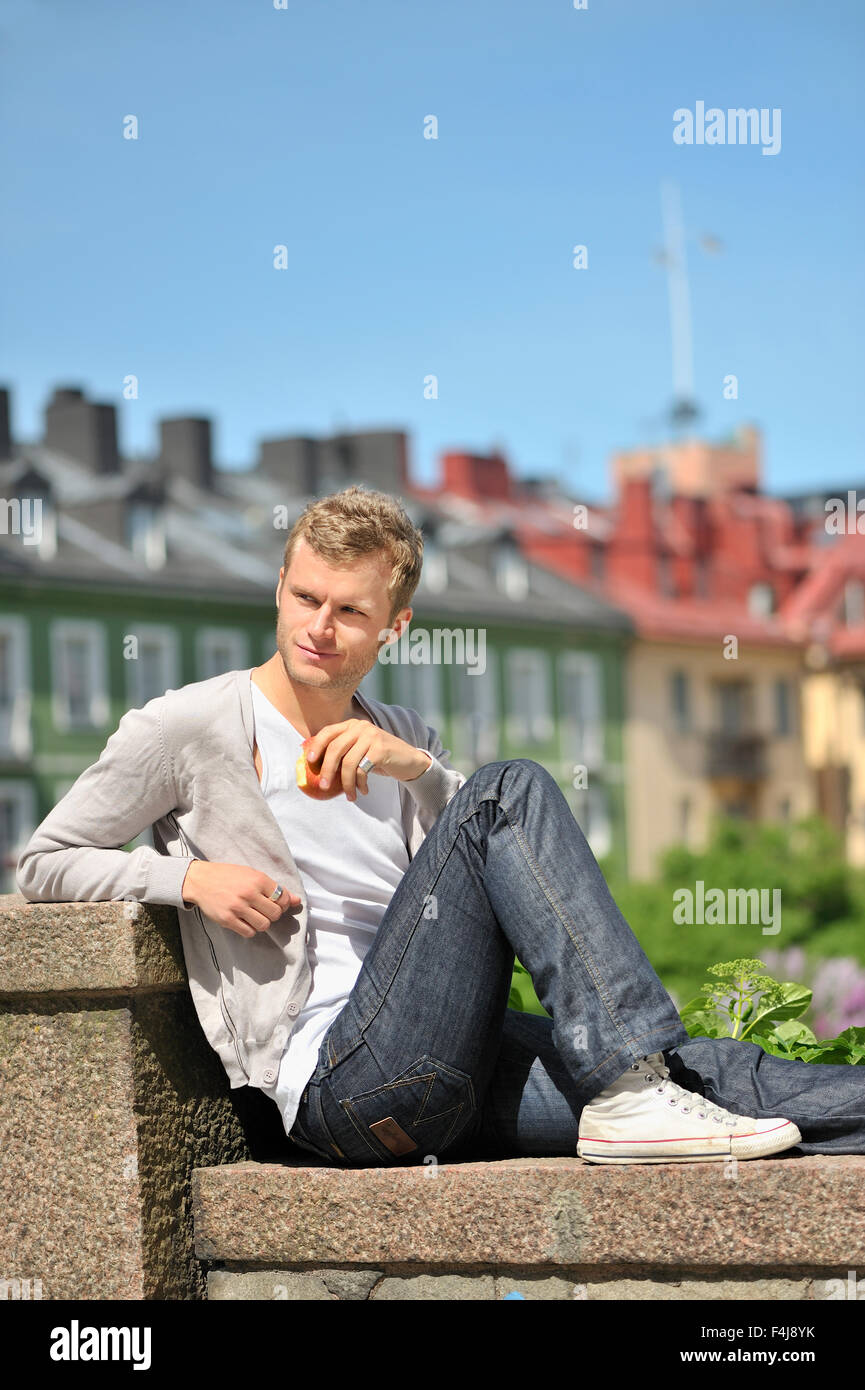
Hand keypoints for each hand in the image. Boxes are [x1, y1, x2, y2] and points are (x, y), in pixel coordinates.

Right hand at [181, 860, 300, 938]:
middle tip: (265, 911)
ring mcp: (237, 908)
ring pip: (264, 925)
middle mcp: (249, 893)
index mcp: (257, 879)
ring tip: (255, 916)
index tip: (276, 903)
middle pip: (275, 914)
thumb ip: (274, 888)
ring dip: (263, 923)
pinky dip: (251, 930)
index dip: (283, 904)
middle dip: (274, 914)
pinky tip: (245, 921)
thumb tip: (297, 901)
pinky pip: (249, 932)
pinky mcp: (227, 920)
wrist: (201, 880)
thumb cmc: (229, 876)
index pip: (282, 898)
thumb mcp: (252, 875)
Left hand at [304, 720, 430, 800]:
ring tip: (350, 795)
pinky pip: (362, 770)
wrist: (409, 761)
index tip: (309, 761)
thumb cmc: (380, 758)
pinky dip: (360, 784)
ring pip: (348, 763)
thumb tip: (318, 768)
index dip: (316, 746)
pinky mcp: (381, 749)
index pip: (328, 732)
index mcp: (352, 725)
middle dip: (327, 770)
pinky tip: (363, 791)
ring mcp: (371, 736)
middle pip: (335, 748)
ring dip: (346, 783)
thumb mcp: (360, 751)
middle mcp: (361, 727)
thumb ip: (343, 753)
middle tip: (324, 787)